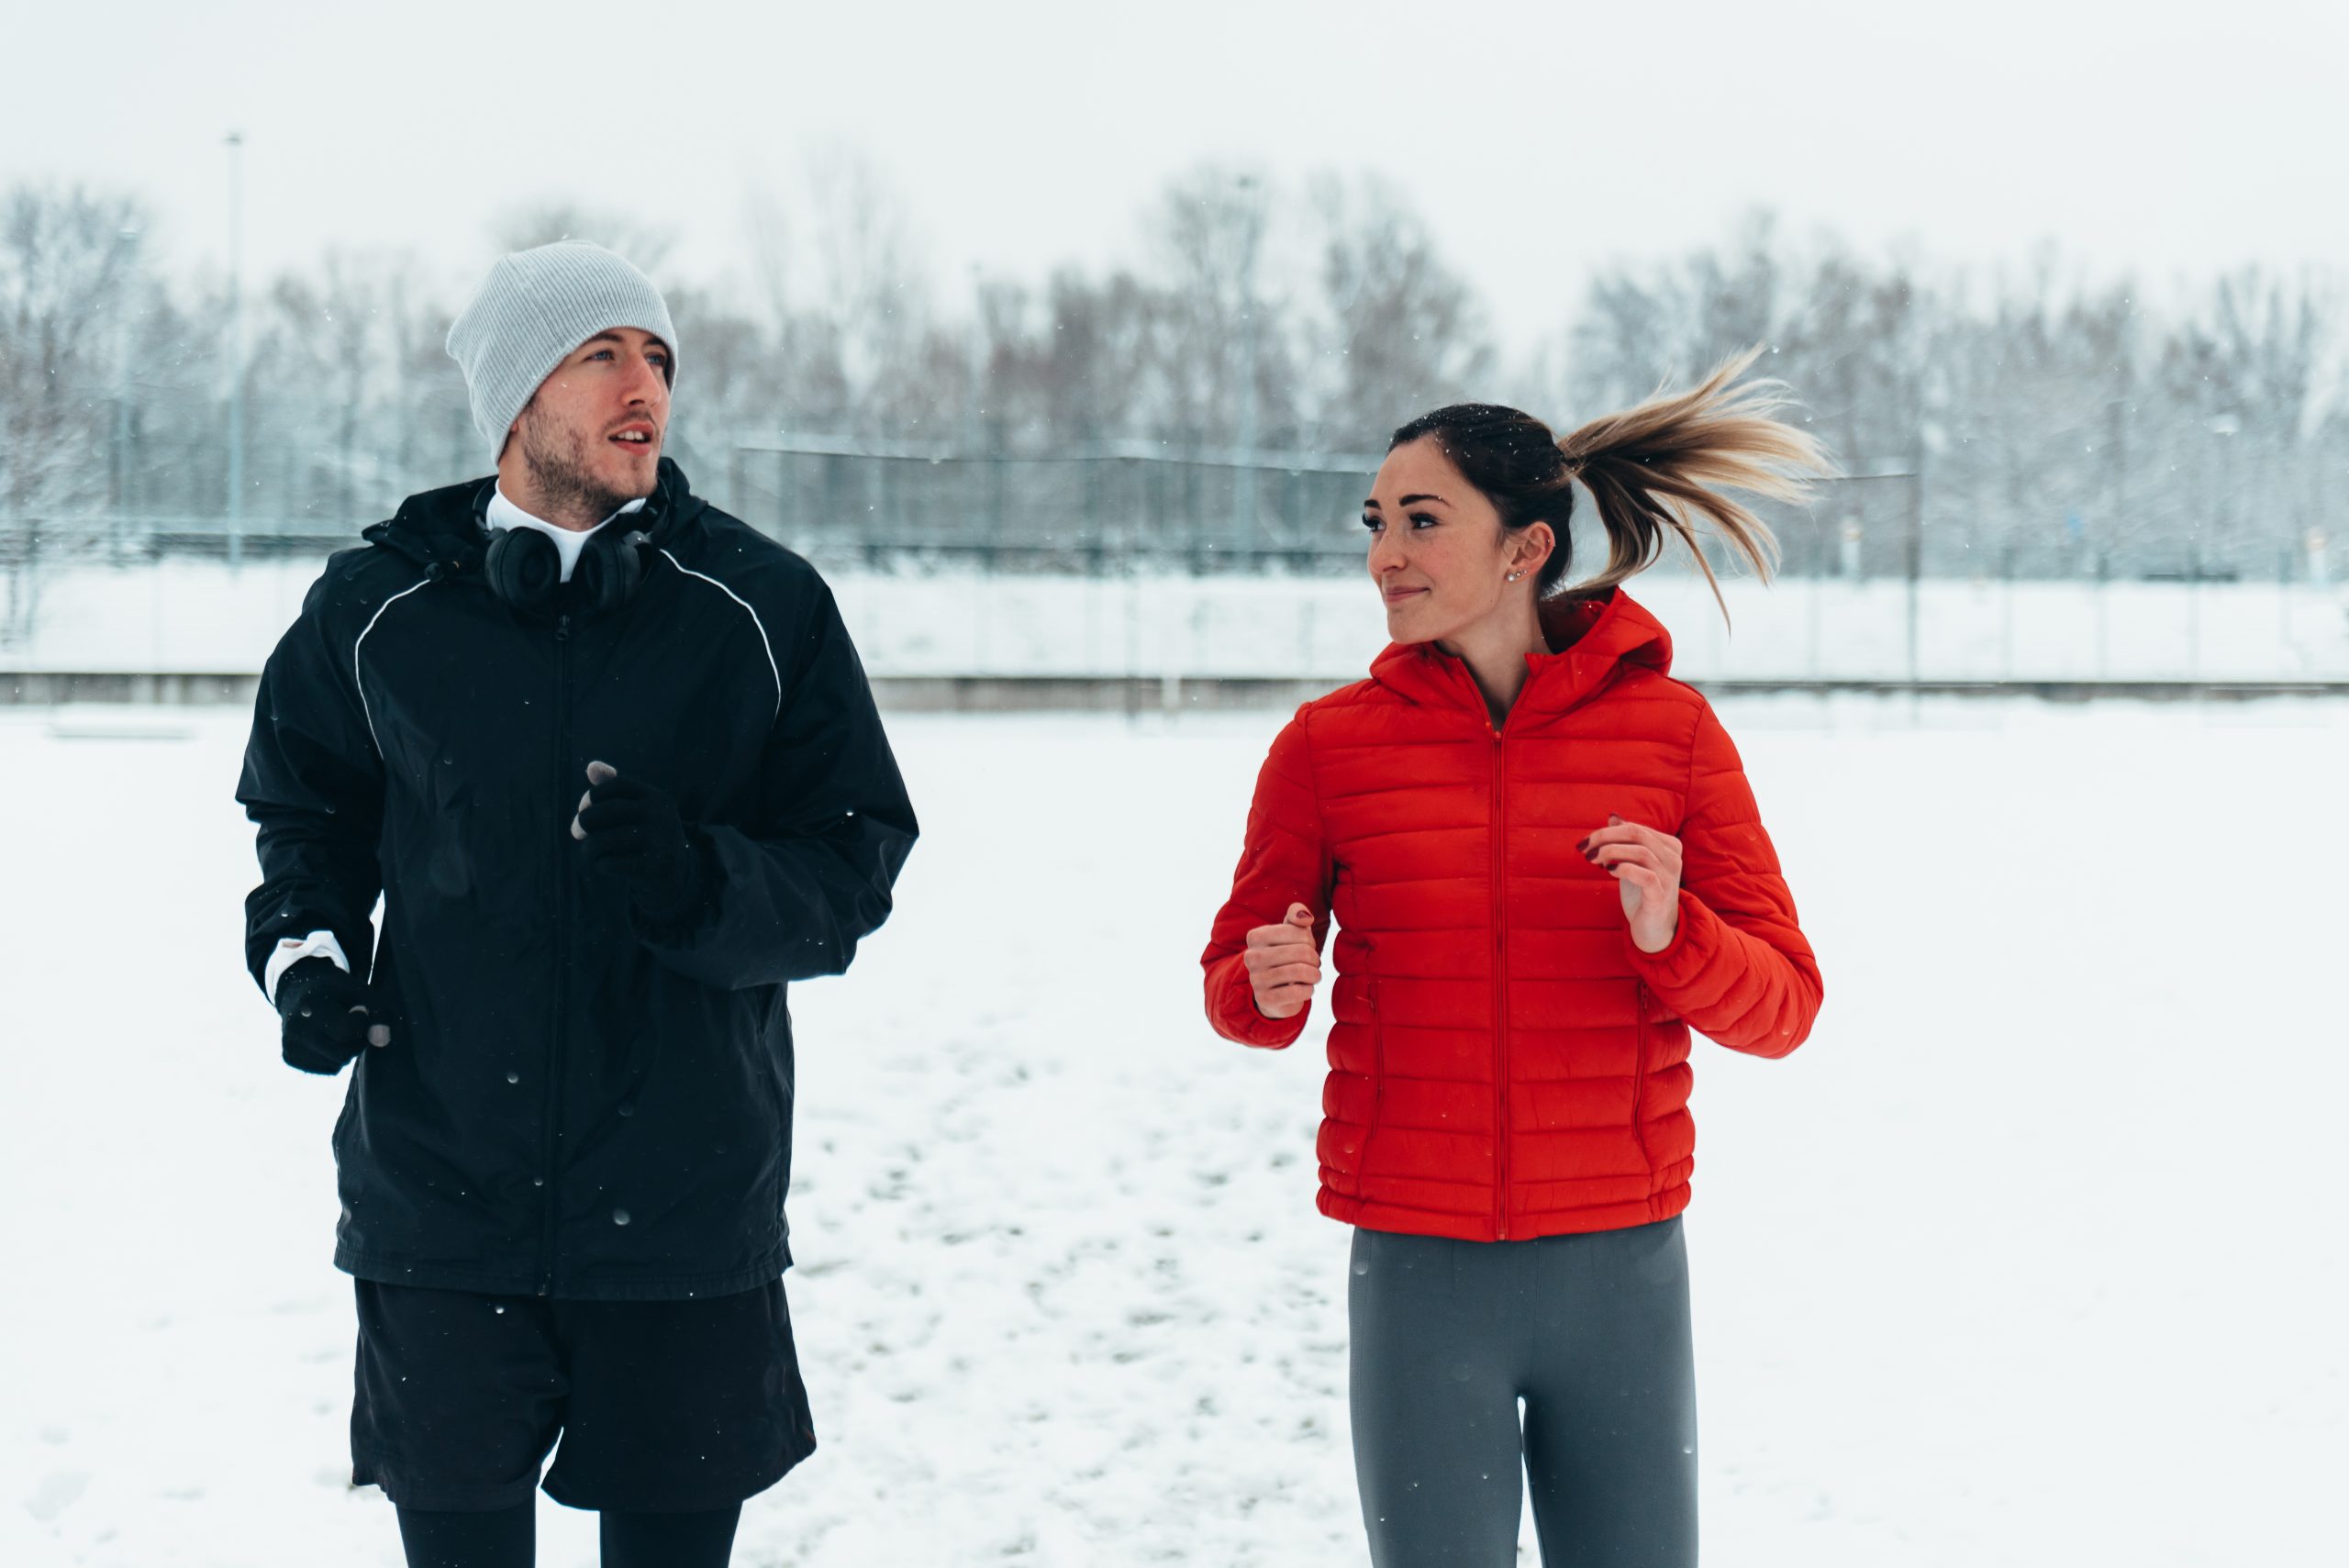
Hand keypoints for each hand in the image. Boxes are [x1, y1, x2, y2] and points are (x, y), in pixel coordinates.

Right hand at [276, 956, 388, 1074]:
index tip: (361, 1010)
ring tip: (341, 1030)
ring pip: (337, 1064)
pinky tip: (329, 1039)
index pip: (348, 1031)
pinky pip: (328, 1069)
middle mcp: (295, 1028)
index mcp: (310, 1005)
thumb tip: (382, 1040)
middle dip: (358, 1042)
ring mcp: (289, 1045)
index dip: (363, 1023)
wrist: (303, 991)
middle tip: (356, 1025)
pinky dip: (336, 1057)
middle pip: (343, 1054)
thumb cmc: (338, 991)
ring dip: (348, 1050)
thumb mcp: (361, 992)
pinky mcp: (290, 1058)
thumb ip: (378, 1013)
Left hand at [573, 761, 701, 918]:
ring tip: (589, 851)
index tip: (585, 806)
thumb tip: (591, 766)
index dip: (594, 794)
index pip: (618, 785)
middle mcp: (661, 816)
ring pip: (604, 840)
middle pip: (607, 811)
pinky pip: (611, 863)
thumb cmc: (647, 834)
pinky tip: (606, 865)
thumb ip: (614, 787)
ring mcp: (660, 842)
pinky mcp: (654, 867)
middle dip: (584, 821)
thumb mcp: (637, 808)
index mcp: (658, 798)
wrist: (677, 873)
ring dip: (588, 848)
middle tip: (577, 832)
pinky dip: (601, 865)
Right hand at [1244, 902, 1321, 1018]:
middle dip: (1314, 959)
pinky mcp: (1265, 999)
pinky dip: (1308, 990)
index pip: (1298, 931)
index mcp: (1256, 936)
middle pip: (1302, 952)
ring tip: (1313, 976)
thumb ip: (1297, 915)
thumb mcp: (1292, 932)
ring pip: (1300, 972)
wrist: (1275, 992)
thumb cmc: (1287, 956)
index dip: (1309, 940)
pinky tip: (1306, 989)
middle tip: (1313, 964)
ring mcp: (1256, 979)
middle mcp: (1252, 956)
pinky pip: (1297, 992)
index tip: (1306, 947)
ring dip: (1314, 975)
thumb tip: (1305, 917)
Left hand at [1580, 813, 1683, 952]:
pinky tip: (1609, 872)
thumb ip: (1626, 841)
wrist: (1655, 929)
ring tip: (1593, 860)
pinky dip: (1624, 869)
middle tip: (1584, 849)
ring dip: (1611, 852)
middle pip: (1636, 834)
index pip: (1634, 828)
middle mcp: (1673, 857)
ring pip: (1641, 852)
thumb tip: (1613, 817)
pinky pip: (1646, 876)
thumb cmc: (1643, 894)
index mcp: (1668, 845)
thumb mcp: (1633, 863)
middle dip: (1605, 838)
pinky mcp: (1662, 895)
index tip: (1585, 844)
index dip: (1606, 832)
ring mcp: (1670, 876)